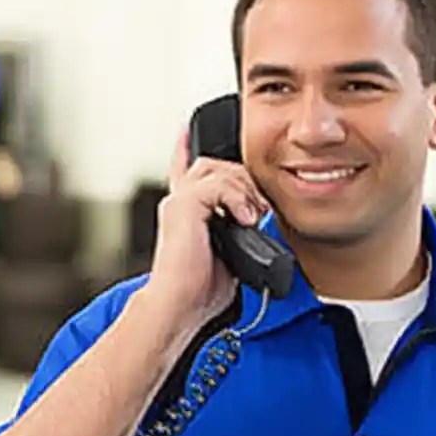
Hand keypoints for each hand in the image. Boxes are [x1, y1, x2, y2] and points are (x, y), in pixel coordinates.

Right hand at [144, 129, 270, 325]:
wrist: (180, 306)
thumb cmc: (199, 292)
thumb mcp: (228, 254)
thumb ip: (237, 231)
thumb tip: (258, 224)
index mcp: (184, 213)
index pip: (182, 170)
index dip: (184, 147)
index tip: (186, 129)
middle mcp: (177, 203)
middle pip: (214, 165)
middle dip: (244, 180)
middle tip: (258, 210)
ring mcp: (178, 202)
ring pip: (219, 170)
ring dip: (244, 190)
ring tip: (252, 217)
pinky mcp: (183, 207)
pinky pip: (218, 184)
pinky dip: (237, 199)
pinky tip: (243, 220)